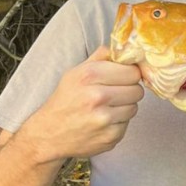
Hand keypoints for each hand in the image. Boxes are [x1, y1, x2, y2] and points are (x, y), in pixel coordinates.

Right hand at [17, 46, 143, 162]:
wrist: (48, 134)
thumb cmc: (65, 99)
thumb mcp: (76, 71)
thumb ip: (101, 56)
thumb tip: (125, 48)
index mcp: (90, 75)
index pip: (133, 71)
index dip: (130, 74)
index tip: (123, 77)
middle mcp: (98, 96)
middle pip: (137, 90)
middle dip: (129, 90)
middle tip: (114, 93)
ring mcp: (104, 119)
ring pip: (134, 107)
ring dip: (124, 107)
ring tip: (107, 107)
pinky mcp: (110, 137)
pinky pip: (127, 124)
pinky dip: (118, 123)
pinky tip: (103, 121)